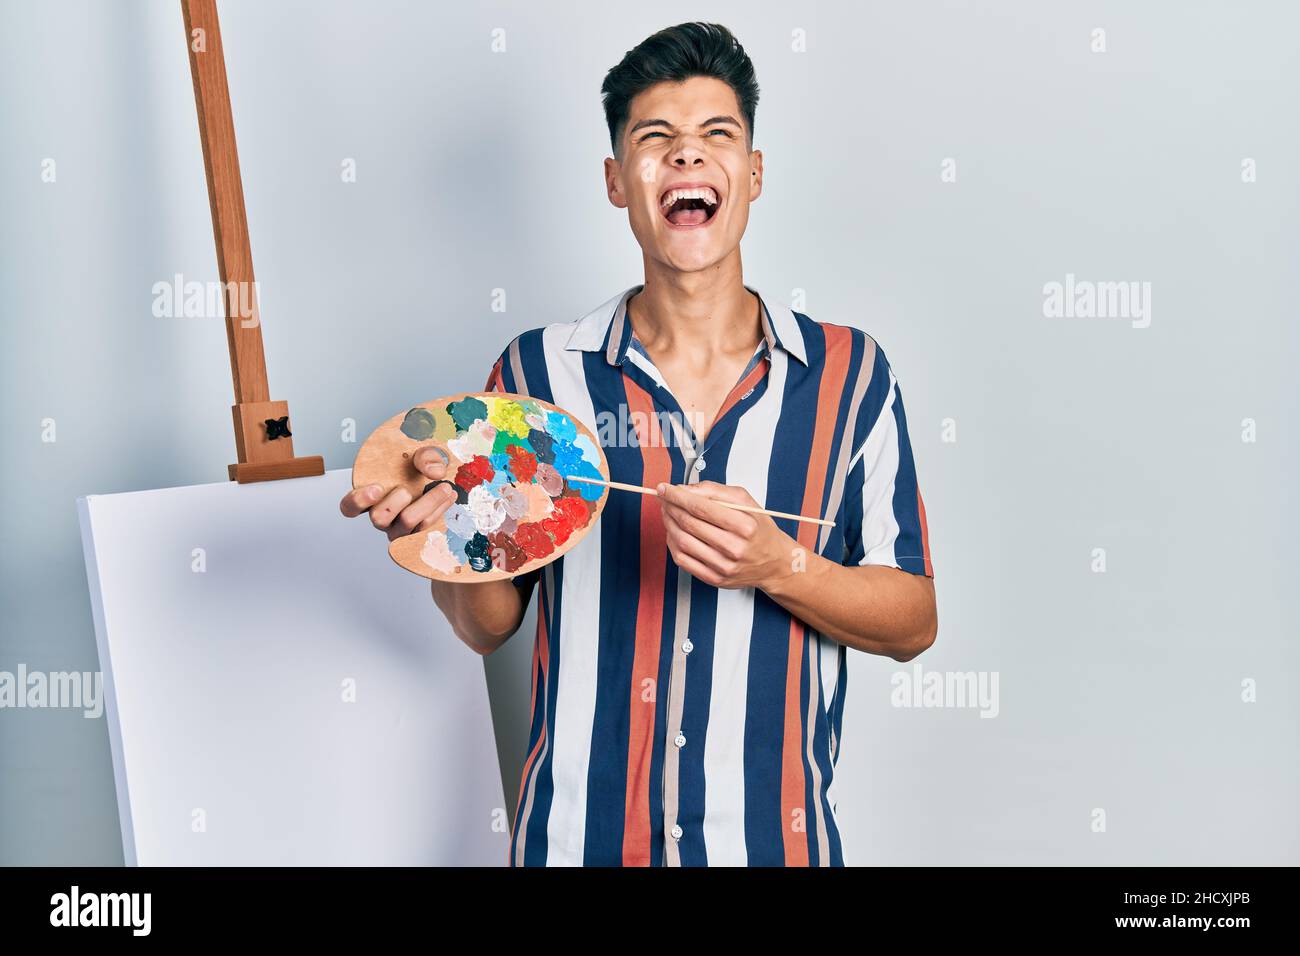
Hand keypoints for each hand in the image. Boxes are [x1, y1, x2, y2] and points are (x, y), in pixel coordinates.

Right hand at [338, 445, 459, 541]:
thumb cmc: (421, 467)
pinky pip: (426, 528)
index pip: (350, 507)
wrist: (442, 479)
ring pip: (407, 523)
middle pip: (378, 519)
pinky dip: (440, 510)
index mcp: (371, 497)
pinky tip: (450, 495)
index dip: (358, 500)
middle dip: (393, 504)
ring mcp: (399, 528)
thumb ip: (425, 457)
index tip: (376, 488)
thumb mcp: (421, 453)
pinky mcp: (418, 534)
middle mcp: (382, 516)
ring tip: (445, 488)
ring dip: (427, 504)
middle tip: (406, 490)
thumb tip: (434, 472)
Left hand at [656, 479, 795, 590]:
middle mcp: (734, 548)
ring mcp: (723, 566)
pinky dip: (672, 543)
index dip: (677, 496)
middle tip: (664, 498)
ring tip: (667, 512)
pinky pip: (683, 560)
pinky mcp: (715, 579)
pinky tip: (673, 532)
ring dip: (668, 524)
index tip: (664, 488)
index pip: (700, 507)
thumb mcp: (745, 501)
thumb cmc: (758, 529)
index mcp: (744, 526)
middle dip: (670, 507)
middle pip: (689, 524)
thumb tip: (684, 489)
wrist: (774, 563)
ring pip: (682, 541)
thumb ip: (715, 490)